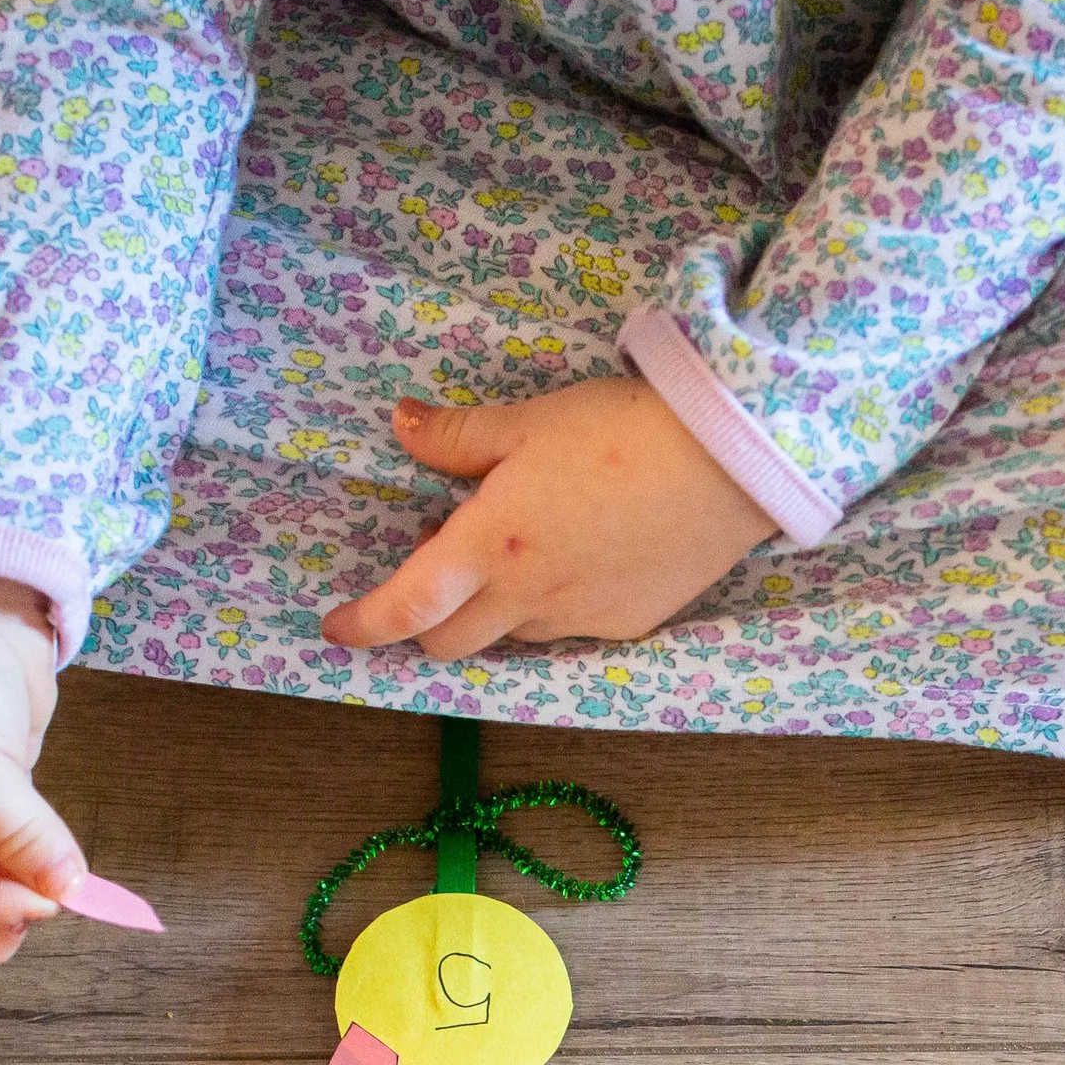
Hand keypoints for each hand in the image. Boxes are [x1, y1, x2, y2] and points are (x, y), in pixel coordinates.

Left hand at [321, 379, 777, 657]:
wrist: (726, 461)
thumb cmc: (619, 430)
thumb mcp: (527, 422)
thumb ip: (458, 438)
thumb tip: (402, 428)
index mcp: (488, 545)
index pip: (406, 607)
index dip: (364, 625)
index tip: (338, 629)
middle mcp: (526, 597)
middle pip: (450, 642)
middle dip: (426, 623)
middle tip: (435, 577)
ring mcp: (578, 619)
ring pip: (511, 635)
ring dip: (494, 611)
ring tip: (518, 554)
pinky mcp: (626, 624)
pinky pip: (570, 629)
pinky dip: (554, 606)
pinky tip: (580, 560)